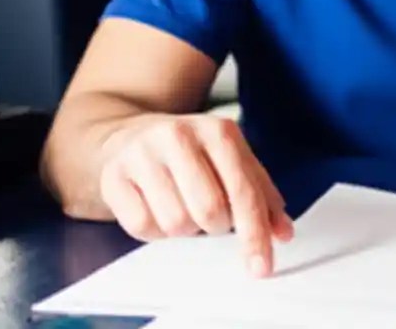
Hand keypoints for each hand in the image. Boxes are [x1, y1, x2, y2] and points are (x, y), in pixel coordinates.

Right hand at [97, 115, 294, 276]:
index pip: (244, 192)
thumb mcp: (229, 161)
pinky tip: (155, 206)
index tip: (262, 266)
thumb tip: (282, 232)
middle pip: (210, 211)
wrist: (126, 137)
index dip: (255, 234)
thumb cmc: (188, 154)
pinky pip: (142, 227)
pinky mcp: (113, 176)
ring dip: (184, 228)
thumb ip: (260, 194)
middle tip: (209, 214)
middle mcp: (179, 135)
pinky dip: (155, 230)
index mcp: (217, 130)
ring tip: (180, 204)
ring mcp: (142, 153)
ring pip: (176, 223)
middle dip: (215, 226)